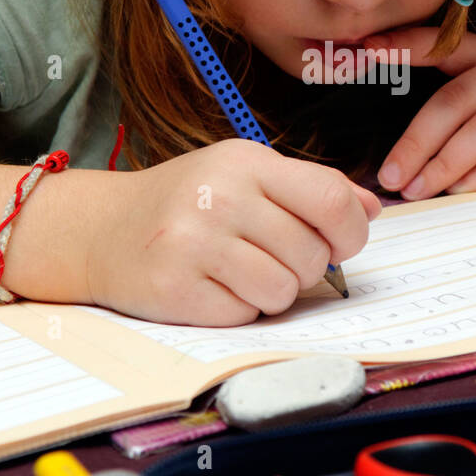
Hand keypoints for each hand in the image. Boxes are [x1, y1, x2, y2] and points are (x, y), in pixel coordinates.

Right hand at [86, 140, 381, 325]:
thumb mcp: (245, 176)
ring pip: (282, 290)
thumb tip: (373, 208)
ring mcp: (194, 243)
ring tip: (241, 272)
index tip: (342, 244)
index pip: (331, 200)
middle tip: (273, 258)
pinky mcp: (175, 288)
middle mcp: (219, 196)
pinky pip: (244, 314)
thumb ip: (311, 190)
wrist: (101, 230)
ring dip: (272, 292)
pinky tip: (212, 286)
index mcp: (245, 161)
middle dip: (305, 268)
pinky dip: (237, 308)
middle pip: (311, 254)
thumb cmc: (187, 203)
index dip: (351, 232)